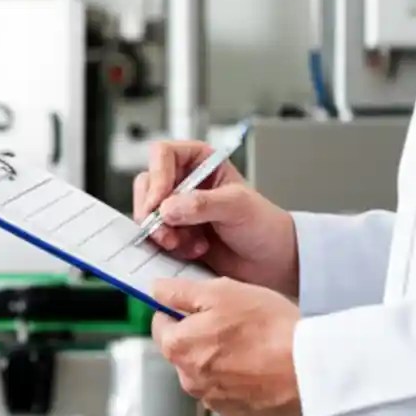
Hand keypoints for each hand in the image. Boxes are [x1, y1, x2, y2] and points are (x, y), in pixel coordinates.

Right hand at [134, 141, 299, 297]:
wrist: (270, 260)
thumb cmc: (262, 224)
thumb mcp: (237, 206)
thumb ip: (202, 204)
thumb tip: (168, 208)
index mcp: (200, 161)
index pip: (163, 154)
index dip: (158, 177)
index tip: (161, 203)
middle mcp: (183, 181)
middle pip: (147, 184)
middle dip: (153, 211)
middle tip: (168, 232)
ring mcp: (176, 209)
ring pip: (146, 212)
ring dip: (162, 232)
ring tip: (188, 244)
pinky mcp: (174, 233)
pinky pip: (153, 236)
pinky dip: (168, 247)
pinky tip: (193, 251)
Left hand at [151, 276, 301, 415]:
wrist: (311, 370)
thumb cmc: (270, 329)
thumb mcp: (221, 292)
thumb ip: (180, 292)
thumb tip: (157, 291)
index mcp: (179, 347)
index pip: (161, 324)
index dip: (179, 309)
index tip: (197, 304)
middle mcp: (189, 379)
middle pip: (184, 349)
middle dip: (202, 334)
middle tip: (235, 321)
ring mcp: (213, 400)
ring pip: (207, 371)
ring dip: (221, 358)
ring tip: (253, 344)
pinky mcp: (237, 413)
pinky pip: (229, 390)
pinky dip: (239, 378)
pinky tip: (260, 365)